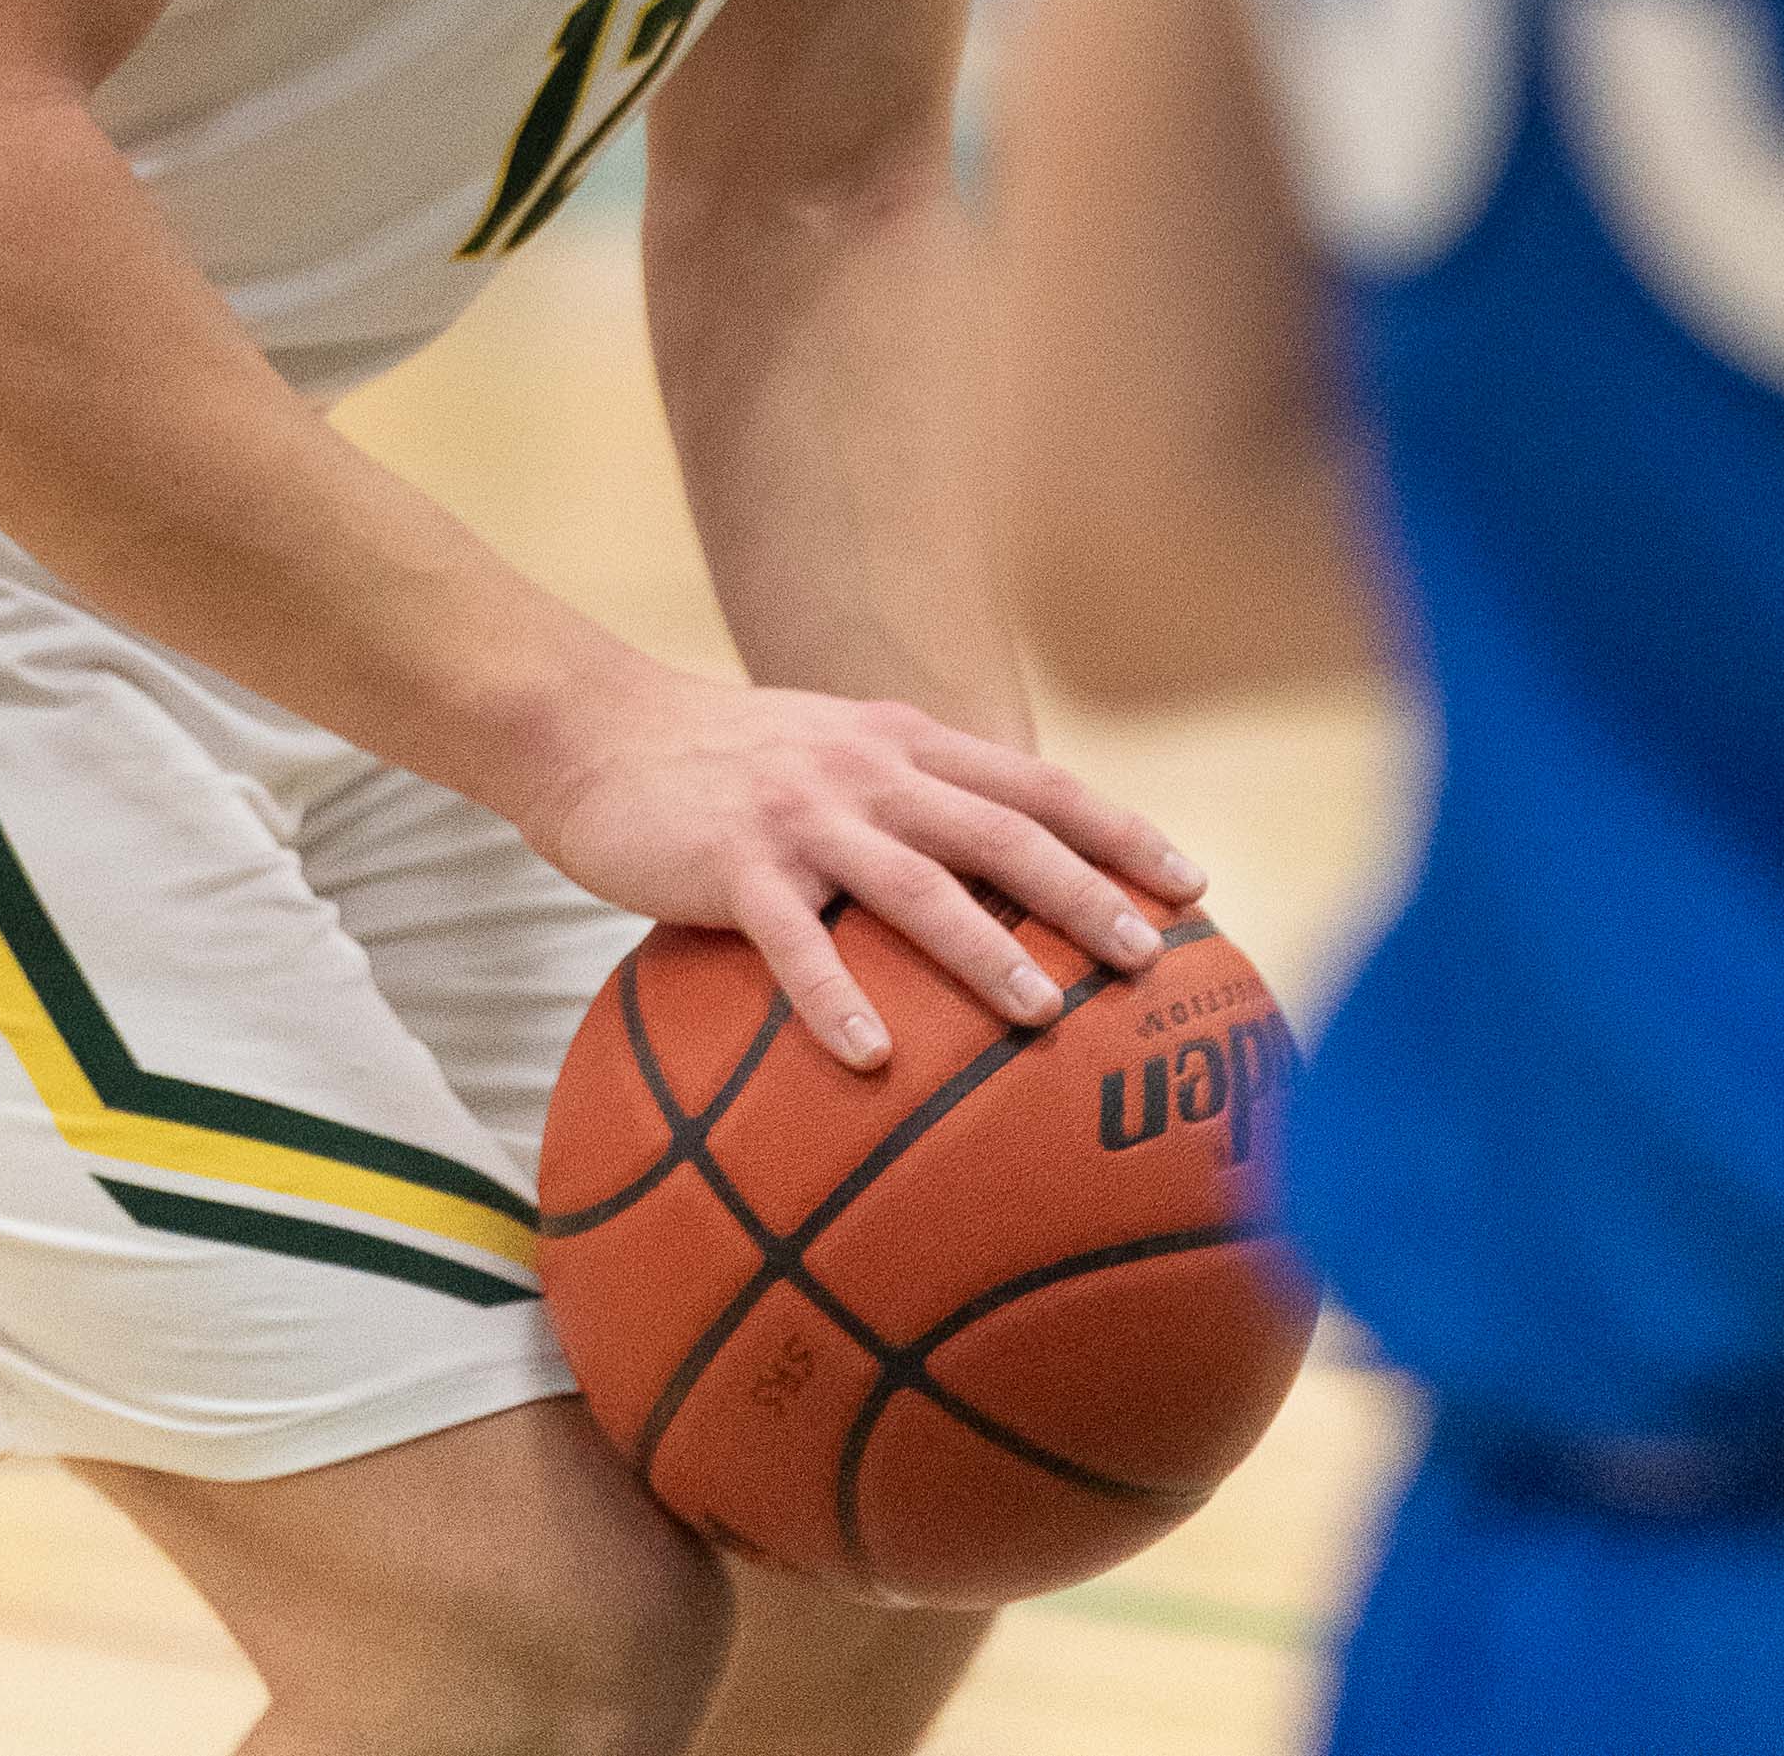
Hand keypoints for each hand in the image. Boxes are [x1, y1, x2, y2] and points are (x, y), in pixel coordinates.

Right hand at [516, 661, 1206, 1069]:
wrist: (593, 726)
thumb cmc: (719, 759)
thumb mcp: (831, 750)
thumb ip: (906, 793)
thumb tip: (994, 872)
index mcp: (903, 742)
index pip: (1035, 783)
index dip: (1117, 830)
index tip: (1190, 883)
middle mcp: (869, 768)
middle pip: (1001, 831)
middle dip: (1084, 894)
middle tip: (1149, 958)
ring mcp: (803, 814)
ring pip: (915, 884)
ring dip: (985, 950)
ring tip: (1043, 1016)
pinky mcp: (732, 862)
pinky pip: (793, 940)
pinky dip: (836, 999)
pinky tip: (872, 1058)